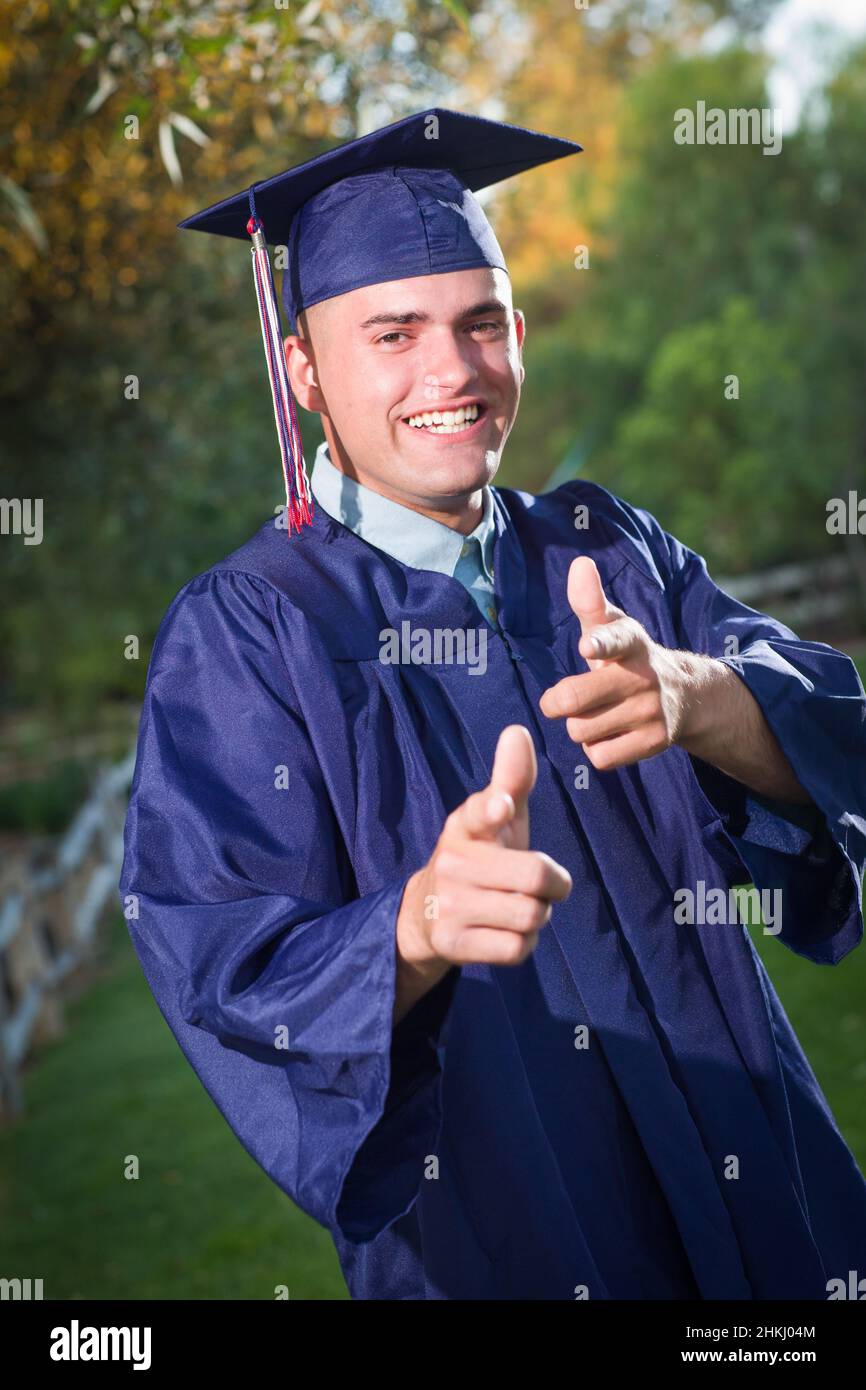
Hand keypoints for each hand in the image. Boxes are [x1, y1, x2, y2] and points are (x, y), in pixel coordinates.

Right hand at [394, 725, 572, 1017]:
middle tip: (543, 885)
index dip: (492, 809)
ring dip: (538, 915)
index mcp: (465, 825)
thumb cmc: (479, 857)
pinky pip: (518, 949)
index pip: (478, 811)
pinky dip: (523, 943)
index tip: (500, 806)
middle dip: (553, 885)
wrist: (427, 914)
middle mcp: (453, 863)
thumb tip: (518, 730)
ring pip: (531, 916)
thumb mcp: (494, 817)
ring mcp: (450, 905)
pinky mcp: (453, 944)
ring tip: (519, 907)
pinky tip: (504, 931)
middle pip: (536, 876)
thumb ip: (512, 778)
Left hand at [538, 555, 687, 770]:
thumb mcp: (614, 627)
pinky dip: (596, 749)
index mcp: (632, 642)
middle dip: (557, 702)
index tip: (588, 647)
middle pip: (573, 699)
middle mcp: (644, 676)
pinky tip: (610, 734)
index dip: (599, 644)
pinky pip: (599, 756)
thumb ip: (589, 602)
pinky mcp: (655, 743)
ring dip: (578, 726)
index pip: (615, 640)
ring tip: (596, 714)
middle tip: (562, 699)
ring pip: (581, 731)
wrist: (684, 696)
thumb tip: (578, 563)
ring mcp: (652, 711)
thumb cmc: (628, 657)